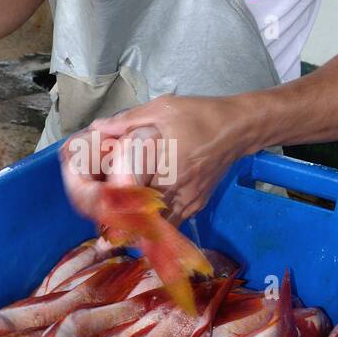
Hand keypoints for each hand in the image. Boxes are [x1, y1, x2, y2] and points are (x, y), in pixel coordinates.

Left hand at [62, 96, 251, 224]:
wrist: (239, 127)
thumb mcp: (163, 109)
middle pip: (146, 221)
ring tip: (122, 219)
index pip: (135, 202)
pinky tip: (147, 214)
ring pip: (161, 226)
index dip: (114, 207)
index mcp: (167, 172)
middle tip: (106, 216)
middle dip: (124, 221)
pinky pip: (175, 220)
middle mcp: (179, 193)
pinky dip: (159, 221)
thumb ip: (128, 120)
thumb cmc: (200, 116)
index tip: (99, 206)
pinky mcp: (198, 203)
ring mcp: (190, 202)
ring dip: (142, 225)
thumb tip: (98, 127)